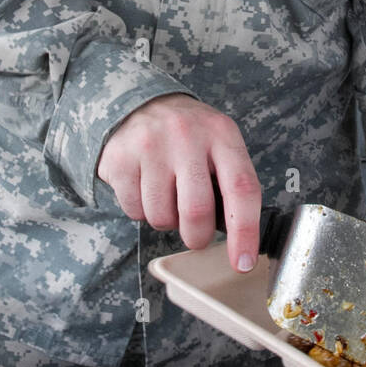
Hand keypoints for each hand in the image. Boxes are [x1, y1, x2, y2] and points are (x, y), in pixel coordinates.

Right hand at [97, 93, 260, 272]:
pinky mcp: (120, 159)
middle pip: (196, 211)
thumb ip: (230, 181)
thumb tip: (241, 238)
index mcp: (221, 134)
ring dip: (166, 222)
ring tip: (167, 196)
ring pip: (162, 217)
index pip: (241, 188)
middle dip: (197, 236)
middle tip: (196, 234)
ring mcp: (150, 145)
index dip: (245, 232)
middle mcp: (187, 135)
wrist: (141, 103)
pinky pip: (134, 211)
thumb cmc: (190, 136)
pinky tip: (145, 187)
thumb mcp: (219, 143)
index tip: (243, 263)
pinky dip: (142, 211)